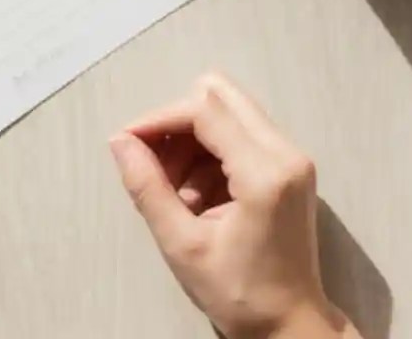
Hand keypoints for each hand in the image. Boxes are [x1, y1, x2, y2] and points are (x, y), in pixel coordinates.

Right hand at [110, 73, 360, 338]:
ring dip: (191, 139)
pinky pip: (240, 134)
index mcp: (266, 173)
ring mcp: (292, 158)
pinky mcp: (289, 167)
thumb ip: (148, 188)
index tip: (128, 143)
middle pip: (220, 95)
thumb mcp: (182, 244)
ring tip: (174, 191)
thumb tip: (119, 142)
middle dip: (177, 123)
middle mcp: (287, 153)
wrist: (290, 323)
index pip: (205, 110)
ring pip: (229, 112)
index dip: (159, 119)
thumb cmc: (239, 292)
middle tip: (153, 163)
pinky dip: (209, 152)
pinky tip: (195, 194)